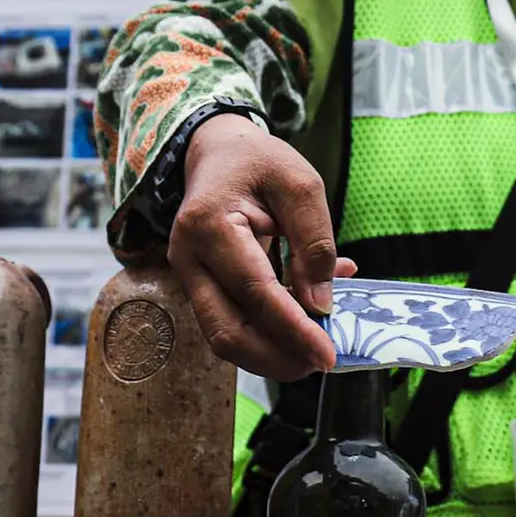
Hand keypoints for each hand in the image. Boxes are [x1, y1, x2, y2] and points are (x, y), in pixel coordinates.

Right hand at [169, 113, 350, 379]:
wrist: (218, 154)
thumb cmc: (259, 163)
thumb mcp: (300, 184)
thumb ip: (313, 242)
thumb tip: (319, 305)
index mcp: (209, 224)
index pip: (254, 291)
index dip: (292, 329)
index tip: (327, 354)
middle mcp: (188, 258)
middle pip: (226, 330)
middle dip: (276, 357)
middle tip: (320, 362)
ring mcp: (189, 277)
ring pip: (223, 337)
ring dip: (269, 356)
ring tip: (311, 354)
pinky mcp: (200, 288)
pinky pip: (229, 324)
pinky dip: (265, 336)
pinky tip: (300, 330)